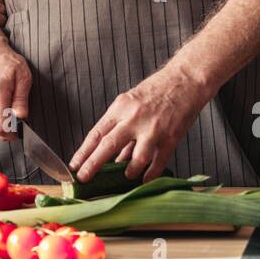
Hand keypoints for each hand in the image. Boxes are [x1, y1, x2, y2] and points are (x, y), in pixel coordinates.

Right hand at [0, 27, 31, 140]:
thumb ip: (21, 98)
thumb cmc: (5, 62)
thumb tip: (21, 117)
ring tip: (6, 104)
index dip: (13, 134)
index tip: (19, 127)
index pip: (0, 128)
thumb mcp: (22, 75)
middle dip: (10, 127)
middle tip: (15, 111)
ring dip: (2, 122)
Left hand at [70, 61, 210, 182]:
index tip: (73, 166)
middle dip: (93, 165)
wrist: (186, 79)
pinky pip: (158, 162)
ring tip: (126, 176)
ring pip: (135, 158)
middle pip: (108, 145)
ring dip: (128, 171)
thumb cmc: (157, 90)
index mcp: (121, 107)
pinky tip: (145, 179)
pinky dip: (150, 174)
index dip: (83, 152)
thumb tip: (114, 157)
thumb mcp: (132, 102)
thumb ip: (121, 128)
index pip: (96, 133)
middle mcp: (134, 118)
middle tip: (83, 178)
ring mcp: (153, 128)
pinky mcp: (171, 137)